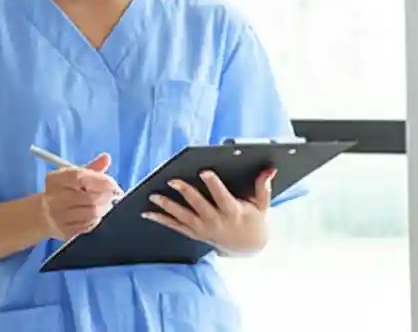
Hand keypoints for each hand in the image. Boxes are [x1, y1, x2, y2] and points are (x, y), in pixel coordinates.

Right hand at [40, 153, 122, 239]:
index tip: (114, 185)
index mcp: (55, 179)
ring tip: (106, 204)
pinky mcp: (65, 232)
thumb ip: (92, 168)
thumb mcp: (74, 176)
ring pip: (92, 213)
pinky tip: (97, 215)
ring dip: (105, 208)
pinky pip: (89, 225)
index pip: (80, 177)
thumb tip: (106, 158)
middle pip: (89, 197)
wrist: (45, 214)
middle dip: (107, 196)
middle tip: (115, 196)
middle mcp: (54, 198)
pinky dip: (97, 220)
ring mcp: (58, 217)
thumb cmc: (64, 191)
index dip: (102, 181)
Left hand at [143, 168, 275, 255]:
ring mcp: (204, 229)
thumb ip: (263, 186)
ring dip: (167, 206)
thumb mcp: (261, 205)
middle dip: (185, 192)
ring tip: (154, 196)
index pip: (221, 196)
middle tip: (172, 180)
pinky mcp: (195, 234)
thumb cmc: (254, 221)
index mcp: (233, 212)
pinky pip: (176, 227)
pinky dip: (161, 220)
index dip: (213, 184)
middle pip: (198, 205)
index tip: (204, 171)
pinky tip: (148, 212)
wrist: (247, 247)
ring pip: (183, 217)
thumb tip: (269, 169)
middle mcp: (216, 222)